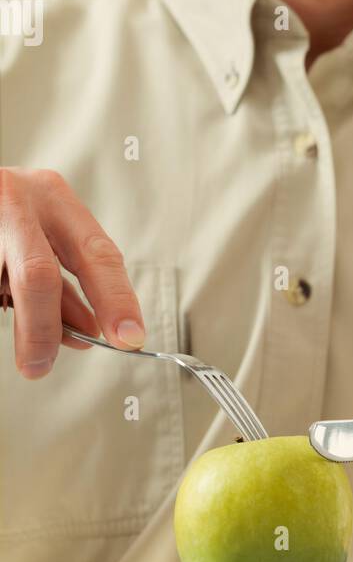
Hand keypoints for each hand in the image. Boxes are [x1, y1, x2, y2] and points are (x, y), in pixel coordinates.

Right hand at [0, 167, 145, 378]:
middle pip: (39, 276)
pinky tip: (6, 302)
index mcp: (53, 196)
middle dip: (46, 328)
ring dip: (23, 322)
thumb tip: (89, 331)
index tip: (130, 337)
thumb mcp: (44, 234)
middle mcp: (18, 201)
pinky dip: (3, 305)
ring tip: (30, 350)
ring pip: (10, 288)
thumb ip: (68, 281)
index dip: (116, 299)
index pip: (96, 254)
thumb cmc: (9, 216)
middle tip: (42, 366)